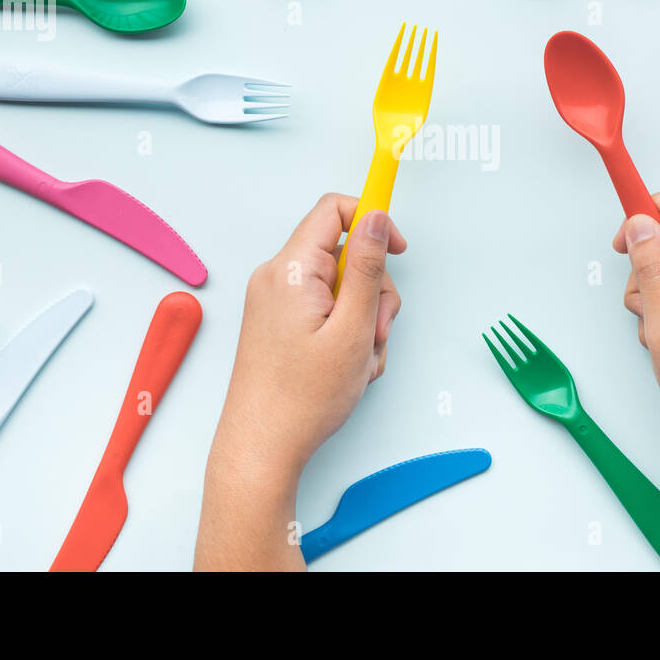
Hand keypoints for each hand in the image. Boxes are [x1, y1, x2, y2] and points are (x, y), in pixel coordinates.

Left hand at [227, 192, 405, 469]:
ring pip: (341, 287)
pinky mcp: (280, 322)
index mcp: (291, 271)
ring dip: (364, 319)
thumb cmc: (301, 399)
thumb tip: (376, 218)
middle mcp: (277, 278)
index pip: (334, 211)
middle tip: (376, 330)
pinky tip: (346, 366)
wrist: (262, 448)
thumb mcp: (353, 328)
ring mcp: (276, 302)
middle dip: (373, 290)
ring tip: (359, 359)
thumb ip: (367, 267)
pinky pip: (326, 310)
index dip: (372, 220)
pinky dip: (346, 333)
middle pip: (343, 254)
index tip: (397, 248)